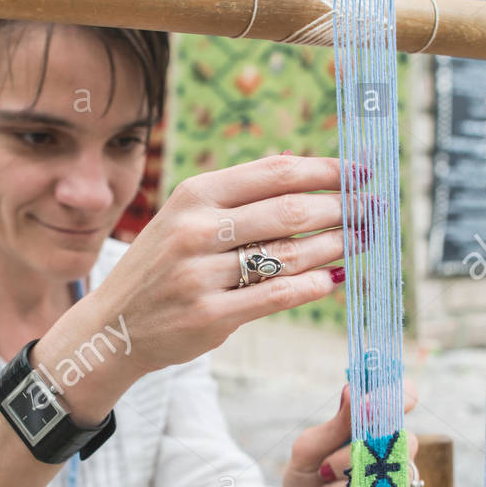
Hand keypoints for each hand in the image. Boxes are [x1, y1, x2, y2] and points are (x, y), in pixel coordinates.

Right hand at [89, 154, 368, 377]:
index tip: (361, 172)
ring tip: (360, 241)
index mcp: (195, 195)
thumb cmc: (162, 267)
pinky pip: (277, 296)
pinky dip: (312, 286)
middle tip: (372, 210)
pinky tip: (333, 279)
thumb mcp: (185, 216)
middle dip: (341, 207)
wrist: (114, 326)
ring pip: (289, 254)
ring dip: (334, 246)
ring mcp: (201, 275)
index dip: (327, 170)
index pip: (276, 172)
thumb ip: (239, 193)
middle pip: (289, 210)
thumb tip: (300, 161)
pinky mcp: (210, 316)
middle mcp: (196, 230)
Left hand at [281, 381, 421, 486]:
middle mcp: (396, 448)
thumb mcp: (309, 450)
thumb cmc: (308, 478)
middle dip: (353, 458)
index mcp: (375, 425)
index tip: (367, 406)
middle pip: (403, 440)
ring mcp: (404, 480)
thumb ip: (334, 425)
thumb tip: (352, 391)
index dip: (398, 395)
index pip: (404, 397)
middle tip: (324, 470)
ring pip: (395, 478)